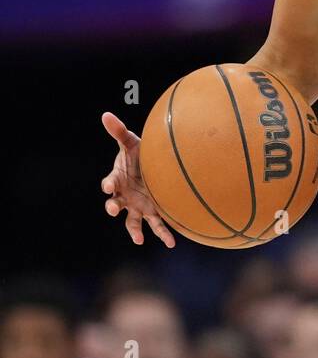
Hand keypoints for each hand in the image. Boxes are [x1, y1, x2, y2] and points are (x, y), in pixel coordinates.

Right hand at [101, 112, 174, 246]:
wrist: (156, 166)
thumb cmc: (140, 154)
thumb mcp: (130, 142)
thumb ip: (119, 131)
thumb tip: (105, 114)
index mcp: (118, 180)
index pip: (109, 184)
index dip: (108, 185)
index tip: (108, 187)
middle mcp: (125, 196)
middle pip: (115, 205)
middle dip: (112, 207)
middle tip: (111, 209)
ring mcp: (138, 206)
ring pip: (133, 222)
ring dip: (135, 231)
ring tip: (138, 239)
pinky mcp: (152, 212)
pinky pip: (158, 225)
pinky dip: (164, 234)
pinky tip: (171, 243)